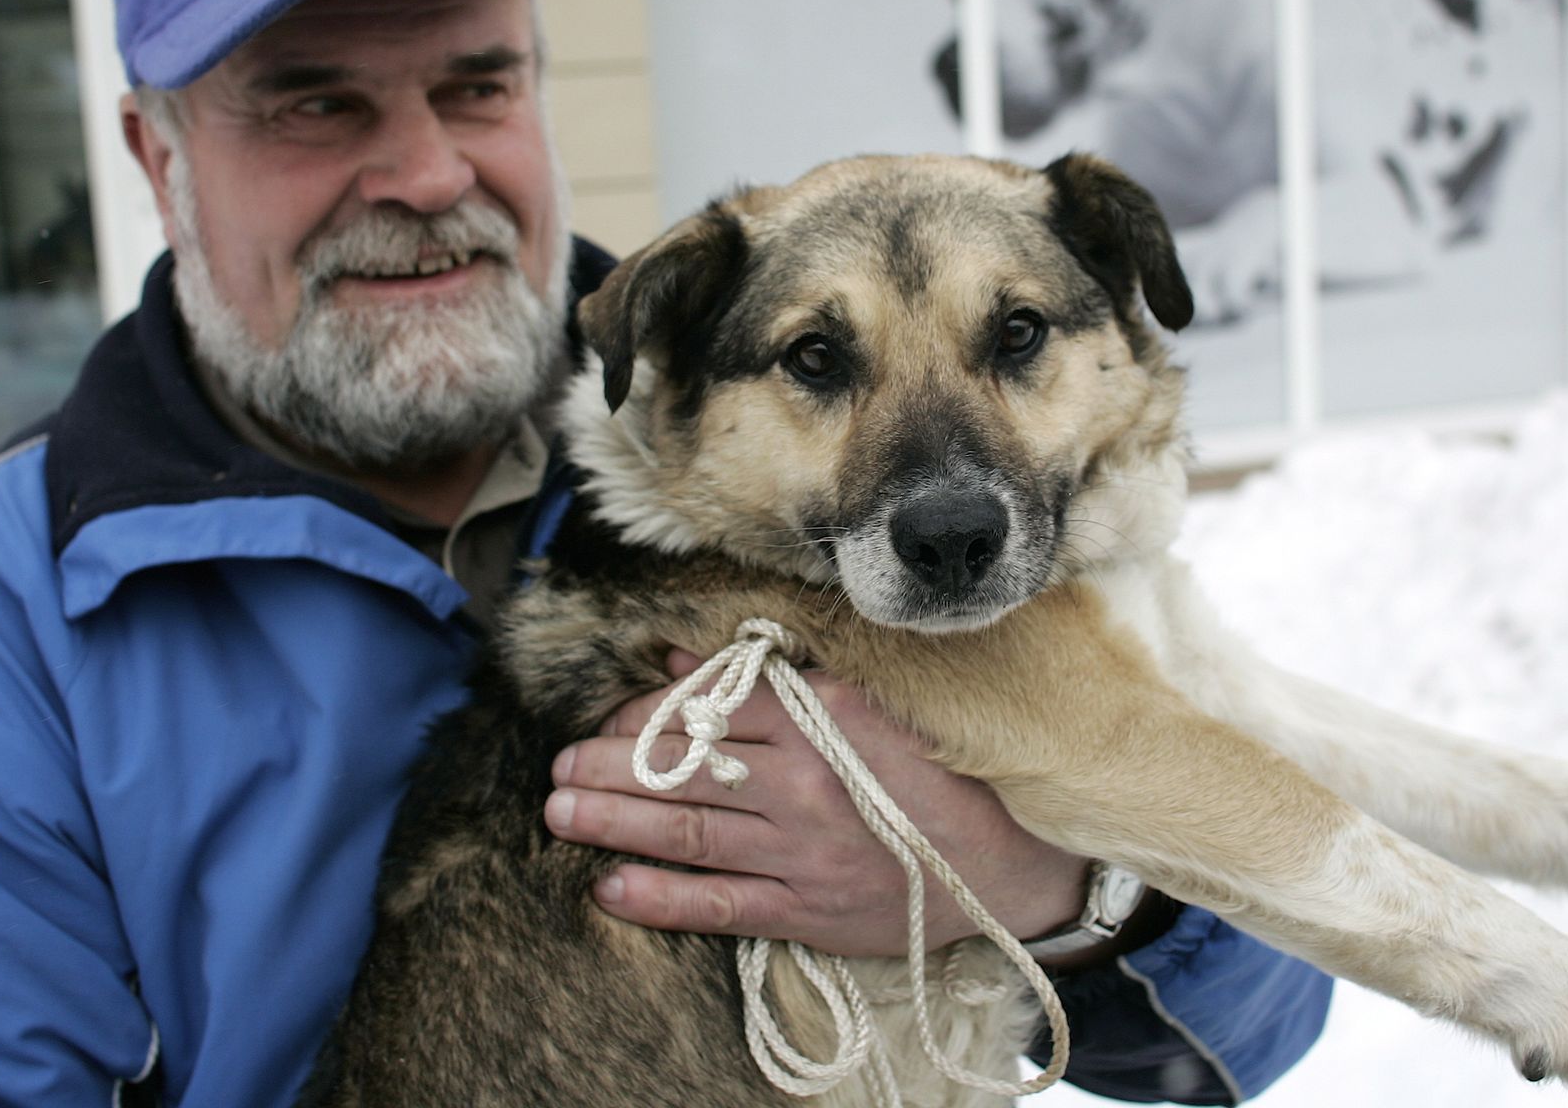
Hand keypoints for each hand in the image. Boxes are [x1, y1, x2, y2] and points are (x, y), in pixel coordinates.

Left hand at [545, 651, 1090, 957]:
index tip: (606, 715)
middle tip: (558, 765)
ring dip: (614, 822)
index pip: (712, 707)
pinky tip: (610, 887)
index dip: (648, 713)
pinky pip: (719, 904)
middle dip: (609, 767)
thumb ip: (779, 680)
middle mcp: (804, 784)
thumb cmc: (940, 773)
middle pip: (683, 769)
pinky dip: (660, 899)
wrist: (1008, 866)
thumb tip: (690, 657)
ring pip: (686, 832)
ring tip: (559, 812)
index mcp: (822, 721)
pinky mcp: (806, 911)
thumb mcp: (870, 705)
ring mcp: (801, 852)